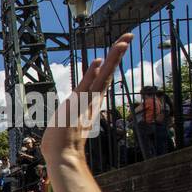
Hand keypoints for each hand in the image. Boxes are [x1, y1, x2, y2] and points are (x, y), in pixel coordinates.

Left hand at [40, 33, 131, 165]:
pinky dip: (93, 74)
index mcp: (91, 101)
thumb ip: (74, 109)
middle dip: (117, 54)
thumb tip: (72, 107)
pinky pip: (86, 87)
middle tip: (128, 36)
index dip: (111, 61)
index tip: (118, 46)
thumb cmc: (63, 140)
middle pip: (108, 72)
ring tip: (123, 41)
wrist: (63, 155)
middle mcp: (92, 100)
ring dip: (112, 58)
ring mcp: (86, 103)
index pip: (103, 76)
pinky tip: (99, 60)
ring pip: (103, 76)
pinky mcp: (77, 106)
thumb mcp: (69, 117)